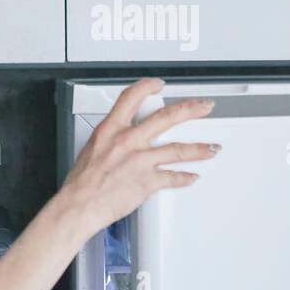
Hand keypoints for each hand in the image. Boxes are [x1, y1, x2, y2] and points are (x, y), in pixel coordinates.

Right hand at [59, 77, 218, 237]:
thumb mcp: (91, 148)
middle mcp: (128, 141)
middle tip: (204, 107)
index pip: (132, 97)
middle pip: (166, 117)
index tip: (158, 85)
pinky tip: (191, 176)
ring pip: (177, 149)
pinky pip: (172, 178)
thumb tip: (120, 139)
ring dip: (199, 149)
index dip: (148, 86)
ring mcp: (140, 160)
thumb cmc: (81, 182)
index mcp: (111, 129)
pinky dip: (184, 178)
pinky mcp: (147, 181)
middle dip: (190, 109)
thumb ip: (111, 139)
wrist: (79, 205)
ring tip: (211, 148)